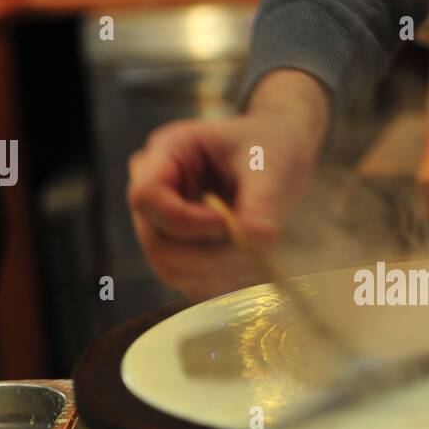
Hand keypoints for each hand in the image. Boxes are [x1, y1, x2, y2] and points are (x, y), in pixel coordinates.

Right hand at [127, 70, 330, 301]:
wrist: (280, 157)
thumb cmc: (272, 148)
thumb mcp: (272, 167)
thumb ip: (262, 203)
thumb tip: (257, 240)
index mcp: (167, 150)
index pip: (147, 196)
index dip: (186, 219)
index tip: (229, 222)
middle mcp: (155, 188)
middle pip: (157, 239)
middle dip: (207, 253)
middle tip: (253, 247)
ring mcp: (162, 222)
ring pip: (168, 265)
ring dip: (216, 270)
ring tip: (257, 255)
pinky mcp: (180, 249)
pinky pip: (187, 279)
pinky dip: (220, 280)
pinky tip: (251, 264)